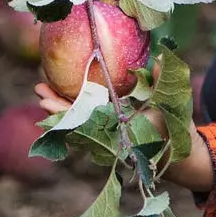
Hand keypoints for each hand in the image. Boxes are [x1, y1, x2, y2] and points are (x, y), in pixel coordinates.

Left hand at [31, 83, 213, 191]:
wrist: (177, 158)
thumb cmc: (174, 128)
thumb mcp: (171, 104)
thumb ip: (162, 82)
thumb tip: (159, 59)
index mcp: (119, 130)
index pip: (86, 119)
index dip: (66, 110)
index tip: (47, 100)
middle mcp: (108, 138)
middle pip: (74, 123)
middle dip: (55, 108)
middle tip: (38, 89)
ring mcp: (106, 139)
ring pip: (76, 126)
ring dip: (59, 110)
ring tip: (42, 92)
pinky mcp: (107, 138)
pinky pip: (83, 126)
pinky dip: (70, 114)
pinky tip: (59, 99)